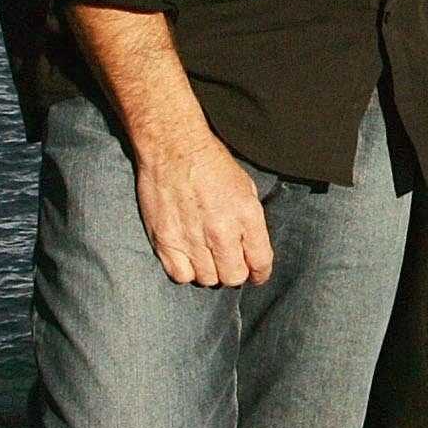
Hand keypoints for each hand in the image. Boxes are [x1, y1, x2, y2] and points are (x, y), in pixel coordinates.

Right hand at [131, 135, 275, 287]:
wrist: (174, 148)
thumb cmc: (211, 163)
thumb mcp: (245, 187)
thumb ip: (250, 221)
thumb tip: (252, 248)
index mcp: (246, 215)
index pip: (260, 262)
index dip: (261, 273)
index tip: (257, 274)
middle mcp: (221, 231)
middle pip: (234, 277)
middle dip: (236, 273)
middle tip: (230, 264)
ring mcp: (192, 239)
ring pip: (207, 279)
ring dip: (211, 272)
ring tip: (208, 258)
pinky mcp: (166, 241)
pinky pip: (181, 275)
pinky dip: (187, 271)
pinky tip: (189, 258)